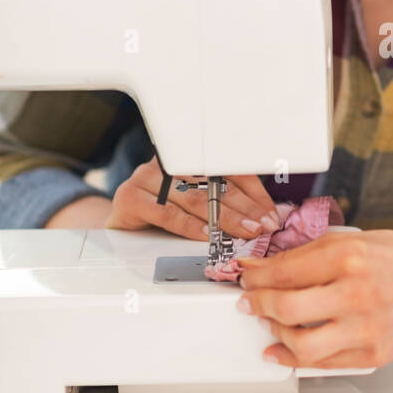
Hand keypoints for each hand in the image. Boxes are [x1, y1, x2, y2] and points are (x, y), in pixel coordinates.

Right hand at [103, 154, 280, 242]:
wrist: (121, 224)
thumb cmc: (164, 213)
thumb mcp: (197, 204)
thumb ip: (225, 204)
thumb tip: (264, 217)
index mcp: (189, 158)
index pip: (229, 171)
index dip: (254, 193)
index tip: (271, 214)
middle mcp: (169, 162)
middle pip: (215, 184)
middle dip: (244, 208)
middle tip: (263, 225)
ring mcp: (148, 177)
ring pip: (194, 198)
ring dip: (224, 218)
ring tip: (244, 231)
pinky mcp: (131, 196)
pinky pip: (167, 213)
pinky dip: (190, 226)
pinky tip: (207, 235)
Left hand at [235, 230, 392, 369]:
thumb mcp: (351, 240)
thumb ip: (305, 253)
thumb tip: (262, 268)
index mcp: (350, 258)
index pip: (284, 272)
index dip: (255, 277)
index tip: (246, 278)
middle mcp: (357, 294)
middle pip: (286, 308)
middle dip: (257, 305)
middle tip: (249, 302)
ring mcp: (366, 328)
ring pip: (301, 345)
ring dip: (274, 335)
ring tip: (269, 325)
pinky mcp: (373, 353)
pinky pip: (324, 364)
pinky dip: (295, 359)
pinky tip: (283, 351)